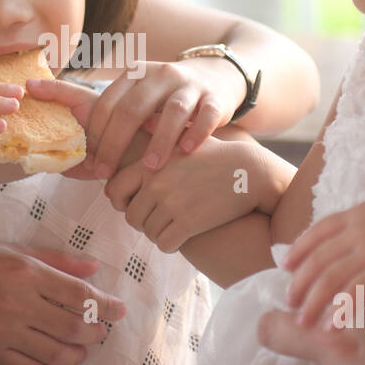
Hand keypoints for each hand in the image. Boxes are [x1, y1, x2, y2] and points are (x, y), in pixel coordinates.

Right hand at [0, 239, 127, 364]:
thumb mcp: (17, 250)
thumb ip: (57, 261)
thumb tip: (94, 269)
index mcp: (27, 273)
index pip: (78, 294)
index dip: (104, 304)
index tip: (119, 310)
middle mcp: (17, 303)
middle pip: (72, 325)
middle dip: (95, 331)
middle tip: (101, 331)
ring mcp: (2, 330)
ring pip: (54, 351)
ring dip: (77, 353)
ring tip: (83, 348)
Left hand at [25, 57, 245, 180]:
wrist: (217, 78)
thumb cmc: (166, 100)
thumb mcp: (137, 97)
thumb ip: (110, 117)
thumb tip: (71, 154)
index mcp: (135, 75)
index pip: (108, 103)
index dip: (95, 135)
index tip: (89, 164)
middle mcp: (160, 75)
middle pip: (133, 108)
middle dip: (116, 143)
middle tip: (106, 173)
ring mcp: (190, 85)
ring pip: (173, 111)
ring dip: (159, 141)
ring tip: (150, 169)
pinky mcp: (215, 97)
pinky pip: (206, 114)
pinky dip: (197, 132)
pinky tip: (186, 151)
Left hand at [104, 131, 265, 252]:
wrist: (250, 172)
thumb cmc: (217, 155)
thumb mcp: (187, 136)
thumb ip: (161, 131)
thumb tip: (145, 120)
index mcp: (149, 163)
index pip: (113, 190)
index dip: (121, 202)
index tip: (132, 205)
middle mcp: (156, 183)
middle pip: (131, 217)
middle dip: (143, 221)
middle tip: (158, 218)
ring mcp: (172, 204)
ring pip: (149, 232)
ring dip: (158, 233)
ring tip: (172, 225)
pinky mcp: (189, 223)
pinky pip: (165, 244)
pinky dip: (170, 244)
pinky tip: (181, 236)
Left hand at [283, 193, 364, 328]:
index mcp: (362, 212)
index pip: (319, 229)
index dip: (300, 248)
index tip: (285, 264)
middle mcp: (359, 228)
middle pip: (318, 258)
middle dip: (300, 282)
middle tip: (289, 302)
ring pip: (330, 278)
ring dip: (313, 302)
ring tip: (304, 322)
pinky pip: (354, 293)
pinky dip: (341, 310)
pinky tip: (333, 326)